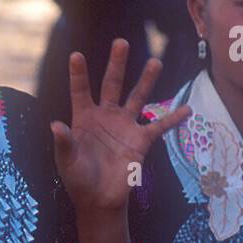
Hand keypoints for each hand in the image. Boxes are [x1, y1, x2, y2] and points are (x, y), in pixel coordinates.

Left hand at [52, 38, 190, 215]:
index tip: (76, 55)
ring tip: (155, 61)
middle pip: (112, 85)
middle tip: (121, 42)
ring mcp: (125, 126)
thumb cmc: (78, 179)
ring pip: (137, 97)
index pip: (81, 91)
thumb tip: (55, 125)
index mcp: (84, 118)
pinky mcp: (141, 141)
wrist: (99, 200)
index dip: (79, 74)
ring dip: (146, 80)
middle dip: (116, 64)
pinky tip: (186, 109)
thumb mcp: (66, 161)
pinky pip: (159, 127)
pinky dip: (172, 119)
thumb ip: (64, 142)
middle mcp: (105, 117)